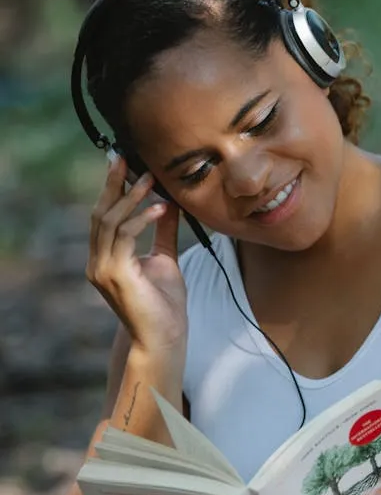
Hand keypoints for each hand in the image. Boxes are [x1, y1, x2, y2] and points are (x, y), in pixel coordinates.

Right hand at [86, 155, 187, 353]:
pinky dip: (141, 219)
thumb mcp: (165, 258)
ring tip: (150, 179)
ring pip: (108, 222)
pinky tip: (160, 208)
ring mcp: (102, 269)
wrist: (164, 336)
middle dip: (113, 184)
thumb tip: (169, 203)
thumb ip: (163, 232)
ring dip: (130, 198)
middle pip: (100, 213)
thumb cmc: (164, 302)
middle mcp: (98, 261)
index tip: (123, 163)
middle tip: (125, 158)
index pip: (104, 215)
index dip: (112, 189)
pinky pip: (124, 237)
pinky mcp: (114, 275)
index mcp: (106, 257)